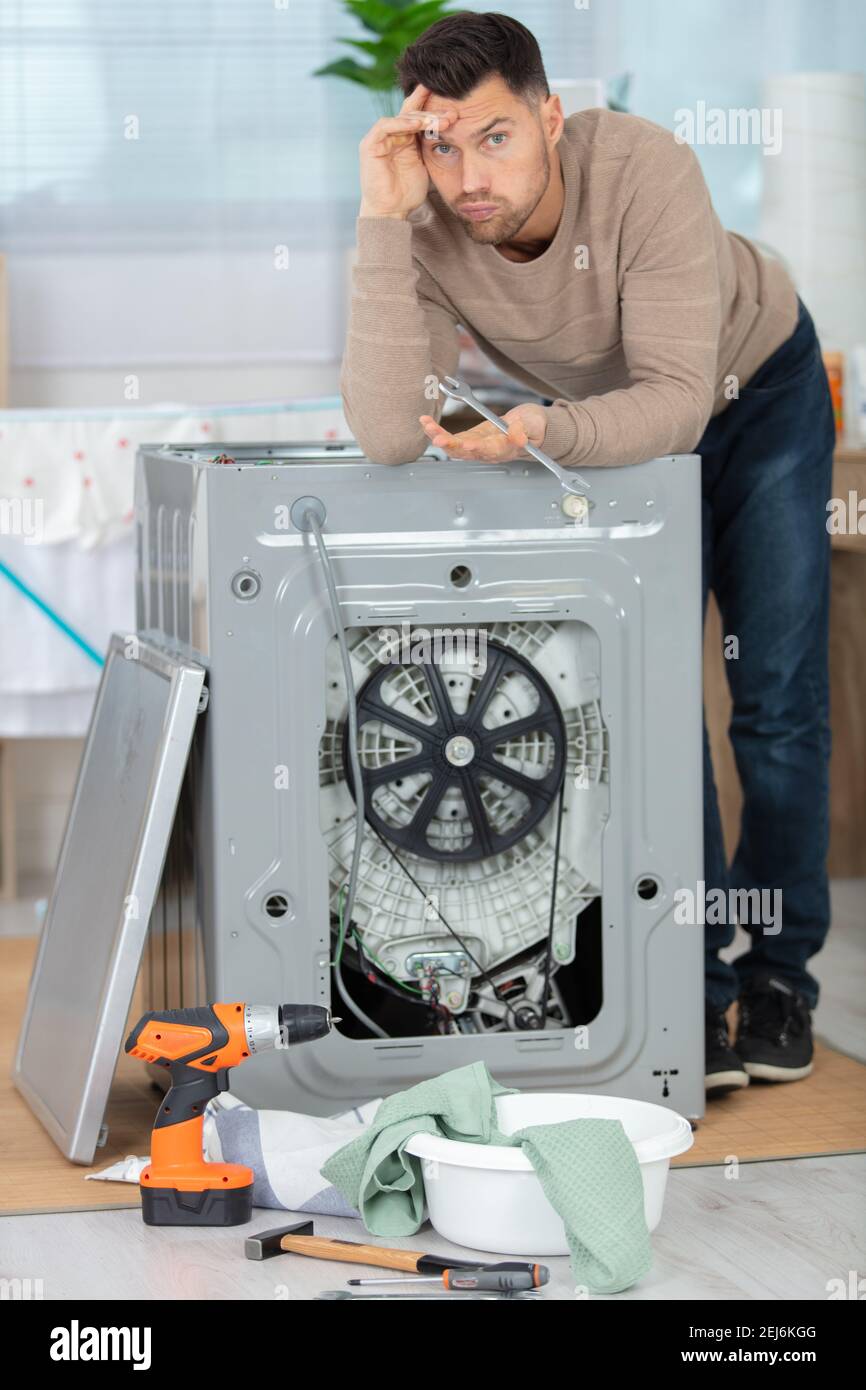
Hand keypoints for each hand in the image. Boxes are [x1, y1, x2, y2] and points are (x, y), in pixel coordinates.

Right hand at [358, 84, 456, 219]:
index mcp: (405, 139)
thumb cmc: (407, 194)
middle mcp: (393, 135)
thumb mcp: (425, 165)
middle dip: (432, 112)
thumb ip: (430, 146)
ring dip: (421, 118)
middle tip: (452, 112)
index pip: (418, 116)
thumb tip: (450, 129)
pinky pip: (386, 126)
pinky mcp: (370, 144)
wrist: (390, 212)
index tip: (454, 106)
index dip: (433, 108)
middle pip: (412, 113)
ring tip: (439, 121)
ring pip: (401, 118)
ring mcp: (380, 138)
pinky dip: (401, 123)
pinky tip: (416, 124)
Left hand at [419, 403, 547, 462]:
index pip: (490, 450)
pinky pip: (450, 438)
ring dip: (439, 436)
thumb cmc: (532, 427)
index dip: (478, 448)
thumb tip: (518, 437)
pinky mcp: (468, 439)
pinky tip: (426, 422)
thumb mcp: (534, 426)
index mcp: (504, 449)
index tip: (468, 444)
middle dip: (451, 444)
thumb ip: (525, 431)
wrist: (527, 428)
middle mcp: (487, 451)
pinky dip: (437, 430)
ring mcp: (475, 446)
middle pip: (466, 451)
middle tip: (438, 438)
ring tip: (427, 425)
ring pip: (454, 446)